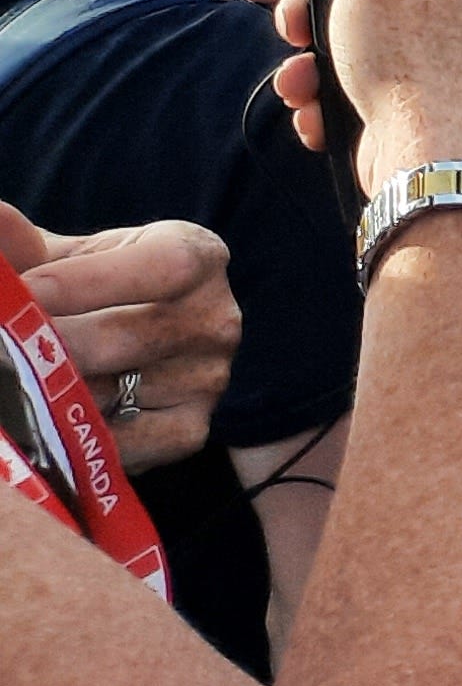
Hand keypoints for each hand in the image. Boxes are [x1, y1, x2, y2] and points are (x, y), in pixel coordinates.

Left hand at [0, 201, 233, 468]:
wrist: (114, 344)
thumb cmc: (84, 291)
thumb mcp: (61, 255)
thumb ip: (23, 241)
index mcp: (198, 257)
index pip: (163, 268)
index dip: (87, 282)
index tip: (22, 291)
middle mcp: (217, 319)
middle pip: (126, 338)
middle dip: (49, 346)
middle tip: (3, 350)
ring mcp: (210, 379)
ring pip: (115, 394)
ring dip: (50, 394)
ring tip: (13, 384)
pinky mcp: (191, 430)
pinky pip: (125, 443)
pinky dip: (73, 436)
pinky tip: (44, 418)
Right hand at [267, 0, 461, 191]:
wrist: (436, 169)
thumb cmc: (420, 57)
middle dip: (325, 2)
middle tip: (288, 17)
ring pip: (385, 36)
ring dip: (324, 49)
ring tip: (301, 69)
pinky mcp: (461, 107)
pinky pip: (394, 83)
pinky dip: (347, 92)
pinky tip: (321, 105)